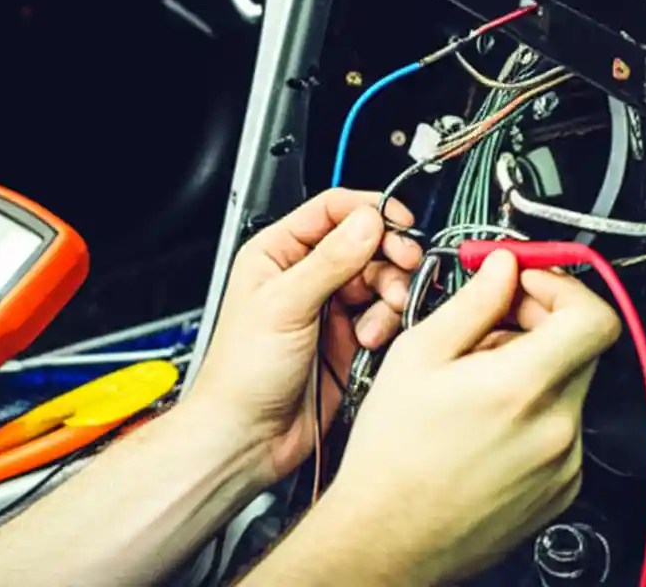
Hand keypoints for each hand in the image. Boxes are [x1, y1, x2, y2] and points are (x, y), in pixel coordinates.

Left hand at [187, 188, 421, 482]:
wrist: (248, 436)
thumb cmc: (241, 373)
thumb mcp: (284, 305)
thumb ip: (329, 261)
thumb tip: (367, 221)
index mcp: (278, 253)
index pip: (332, 211)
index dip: (368, 212)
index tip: (398, 222)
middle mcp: (306, 275)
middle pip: (366, 245)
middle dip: (389, 258)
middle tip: (405, 268)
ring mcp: (329, 307)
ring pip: (380, 281)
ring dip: (388, 297)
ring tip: (377, 320)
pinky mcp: (349, 338)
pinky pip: (384, 316)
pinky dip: (385, 325)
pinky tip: (369, 341)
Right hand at [317, 251, 620, 583]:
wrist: (388, 536)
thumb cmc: (392, 457)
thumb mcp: (418, 356)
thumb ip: (473, 303)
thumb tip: (502, 269)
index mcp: (522, 387)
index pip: (593, 317)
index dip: (564, 288)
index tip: (530, 285)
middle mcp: (555, 427)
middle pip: (581, 348)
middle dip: (541, 323)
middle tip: (491, 327)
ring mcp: (564, 463)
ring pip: (569, 388)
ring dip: (534, 370)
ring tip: (477, 384)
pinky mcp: (562, 489)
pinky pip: (562, 429)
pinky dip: (533, 413)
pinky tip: (485, 423)